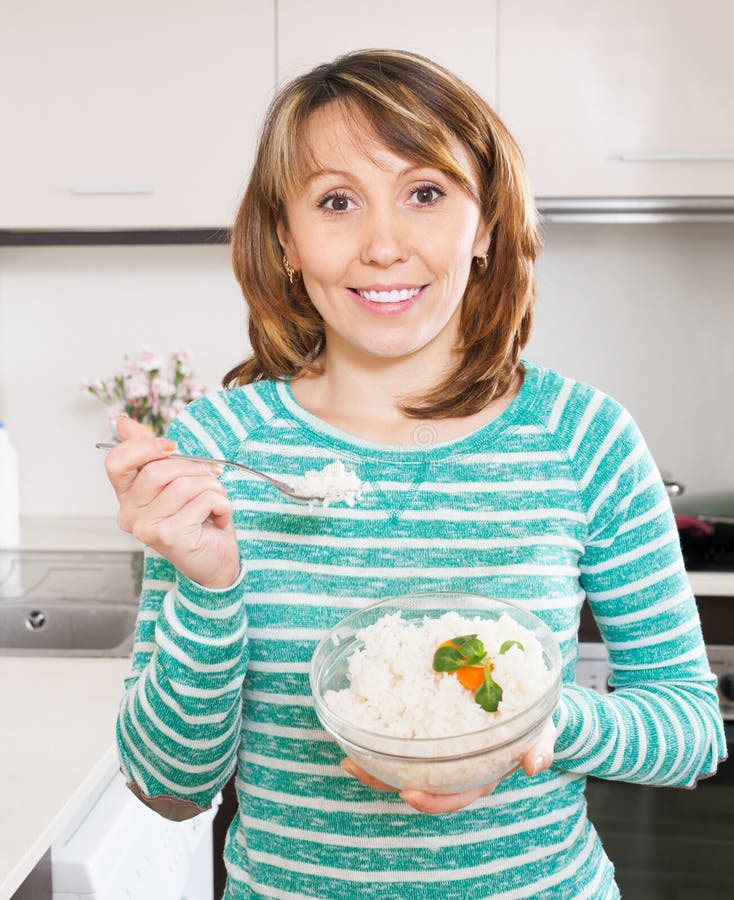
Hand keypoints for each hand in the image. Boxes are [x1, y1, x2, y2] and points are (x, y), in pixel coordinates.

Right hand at [104, 416, 239, 588]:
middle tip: (211, 477)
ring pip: (184, 484)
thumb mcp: (175, 480)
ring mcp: (147, 529)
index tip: (171, 447)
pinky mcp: (170, 537)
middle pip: (158, 471)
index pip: (116, 462)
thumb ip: (150, 454)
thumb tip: (123, 422)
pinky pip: (203, 501)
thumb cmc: (197, 518)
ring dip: (212, 487)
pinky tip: (218, 518)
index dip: (144, 447)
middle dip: (194, 468)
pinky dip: (221, 504)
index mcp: (127, 497)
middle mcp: (129, 515)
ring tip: (216, 501)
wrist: (216, 561)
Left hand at [341, 718, 555, 813]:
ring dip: (374, 763)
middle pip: (416, 785)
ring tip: (346, 754)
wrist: (528, 710)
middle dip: (383, 781)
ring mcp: (442, 756)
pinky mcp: (431, 736)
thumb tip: (535, 764)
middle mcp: (455, 771)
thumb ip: (540, 747)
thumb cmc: (532, 727)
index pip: (452, 797)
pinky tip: (361, 727)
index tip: (408, 793)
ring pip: (404, 767)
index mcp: (479, 776)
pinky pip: (404, 743)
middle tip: (355, 767)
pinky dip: (383, 739)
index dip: (430, 800)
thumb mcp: (542, 734)